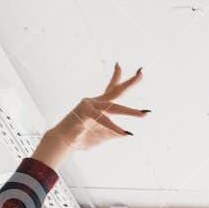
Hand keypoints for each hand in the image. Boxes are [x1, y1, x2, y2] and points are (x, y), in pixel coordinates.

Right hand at [32, 64, 148, 169]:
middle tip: (142, 73)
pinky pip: (104, 120)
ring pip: (115, 107)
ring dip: (131, 112)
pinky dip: (115, 128)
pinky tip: (125, 132)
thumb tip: (128, 133)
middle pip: (116, 91)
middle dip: (130, 82)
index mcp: (99, 105)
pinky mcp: (86, 112)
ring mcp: (90, 105)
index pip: (111, 88)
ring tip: (145, 114)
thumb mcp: (104, 135)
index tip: (120, 64)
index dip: (117, 77)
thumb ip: (115, 133)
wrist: (63, 143)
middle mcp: (95, 102)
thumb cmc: (82, 138)